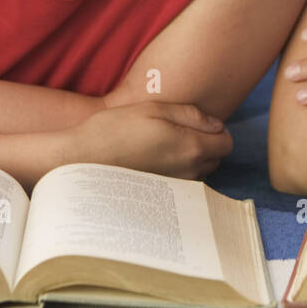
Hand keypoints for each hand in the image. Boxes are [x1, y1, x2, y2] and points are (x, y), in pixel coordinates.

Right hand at [57, 101, 232, 178]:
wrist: (80, 162)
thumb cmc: (114, 130)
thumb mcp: (153, 109)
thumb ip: (190, 115)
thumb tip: (216, 124)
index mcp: (190, 147)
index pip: (227, 143)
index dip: (216, 130)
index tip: (198, 124)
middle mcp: (188, 173)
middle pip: (215, 160)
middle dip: (206, 145)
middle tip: (177, 133)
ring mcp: (175, 189)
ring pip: (199, 173)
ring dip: (191, 161)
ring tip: (162, 148)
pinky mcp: (161, 198)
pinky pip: (182, 185)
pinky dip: (176, 175)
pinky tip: (153, 164)